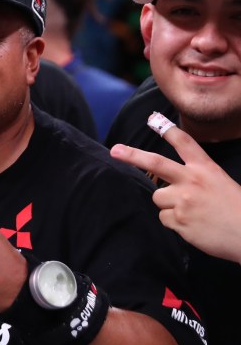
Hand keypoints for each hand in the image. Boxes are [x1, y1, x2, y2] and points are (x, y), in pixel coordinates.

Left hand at [111, 114, 240, 262]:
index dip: (168, 130)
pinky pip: (164, 218)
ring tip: (192, 212)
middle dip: (132, 156)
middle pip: (156, 163)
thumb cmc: (236, 211)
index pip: (185, 143)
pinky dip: (174, 222)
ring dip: (168, 205)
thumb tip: (173, 183)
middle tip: (115, 150)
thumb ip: (196, 179)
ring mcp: (184, 200)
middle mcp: (192, 180)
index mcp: (206, 169)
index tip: (153, 119)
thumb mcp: (221, 183)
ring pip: (158, 197)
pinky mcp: (178, 219)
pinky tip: (193, 225)